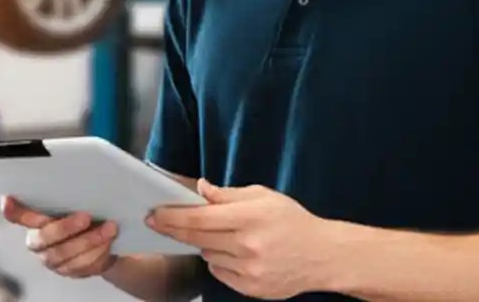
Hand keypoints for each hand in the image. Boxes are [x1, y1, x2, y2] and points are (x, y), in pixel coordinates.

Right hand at [0, 195, 119, 278]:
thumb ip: (67, 193)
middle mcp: (37, 241)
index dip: (11, 208)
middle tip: (86, 217)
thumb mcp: (77, 200)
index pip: (16, 213)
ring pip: (64, 255)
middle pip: (43, 237)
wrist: (104, 238)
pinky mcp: (68, 271)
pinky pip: (81, 266)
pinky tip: (108, 241)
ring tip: (109, 229)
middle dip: (66, 228)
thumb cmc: (85, 211)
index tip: (10, 200)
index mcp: (33, 219)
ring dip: (89, 241)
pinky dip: (97, 252)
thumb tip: (73, 173)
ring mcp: (51, 259)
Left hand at [146, 179, 335, 299]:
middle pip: (196, 238)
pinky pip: (219, 272)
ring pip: (206, 255)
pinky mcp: (251, 288)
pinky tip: (234, 252)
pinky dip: (218, 261)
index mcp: (249, 217)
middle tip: (157, 222)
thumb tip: (200, 189)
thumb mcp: (263, 196)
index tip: (155, 213)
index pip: (199, 218)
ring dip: (204, 244)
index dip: (172, 216)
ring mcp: (249, 270)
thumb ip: (228, 194)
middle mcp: (247, 245)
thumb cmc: (293, 222)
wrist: (323, 256)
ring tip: (223, 235)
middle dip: (173, 229)